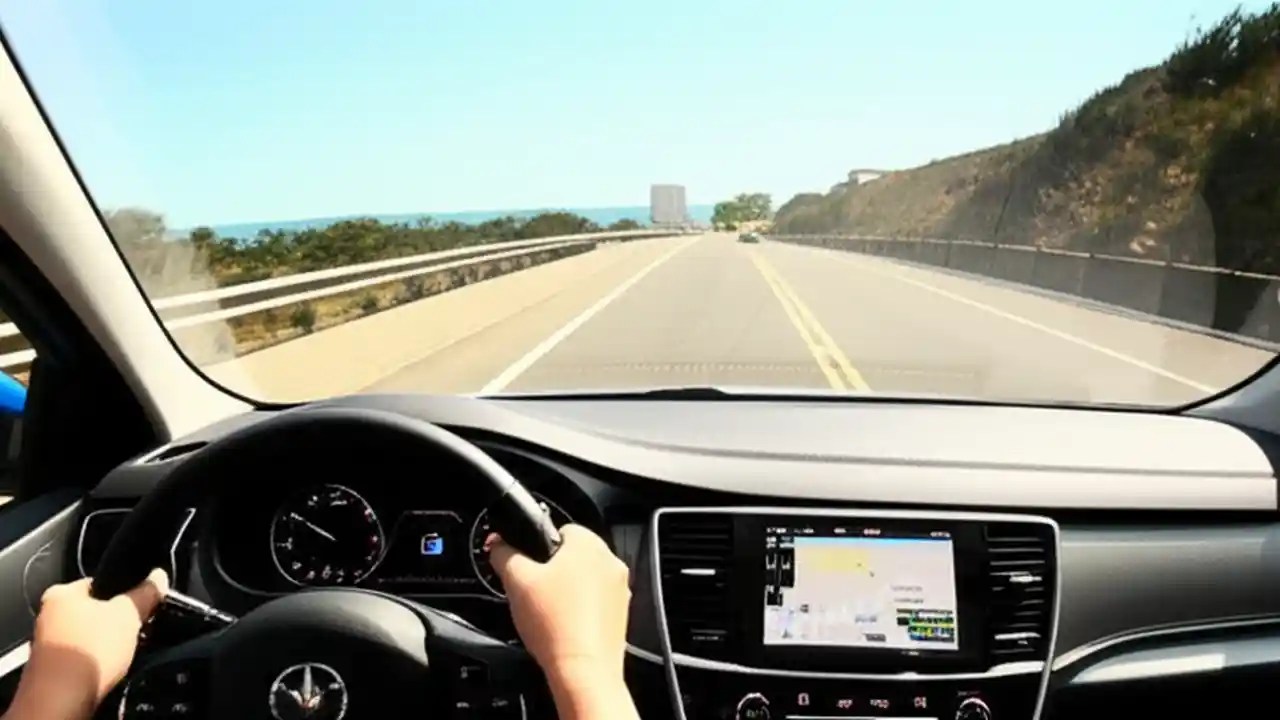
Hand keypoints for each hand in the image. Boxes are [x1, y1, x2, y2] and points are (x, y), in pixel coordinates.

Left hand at [5, 569, 168, 719]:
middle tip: (137, 629)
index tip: (140, 603)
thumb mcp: (128, 614)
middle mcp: (47, 616)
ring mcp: (48, 646)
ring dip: (107, 645)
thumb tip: (159, 577)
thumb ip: (145, 593)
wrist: (62, 698)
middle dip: (116, 622)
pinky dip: (97, 663)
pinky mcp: (52, 671)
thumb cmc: (89, 648)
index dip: (124, 591)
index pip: (98, 583)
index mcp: (60, 593)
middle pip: (94, 612)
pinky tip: (109, 669)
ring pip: (89, 638)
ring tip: (126, 652)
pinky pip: (83, 660)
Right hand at [487, 525, 630, 683]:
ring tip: (547, 614)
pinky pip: (595, 604)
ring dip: (565, 592)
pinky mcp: (621, 614)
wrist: (583, 671)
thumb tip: (497, 545)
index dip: (534, 548)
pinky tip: (563, 627)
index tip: (523, 567)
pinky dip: (579, 611)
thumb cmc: (555, 625)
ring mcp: (620, 589)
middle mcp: (611, 561)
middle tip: (531, 593)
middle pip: (571, 556)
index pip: (557, 529)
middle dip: (550, 572)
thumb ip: (503, 554)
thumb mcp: (516, 581)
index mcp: (589, 543)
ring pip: (583, 581)